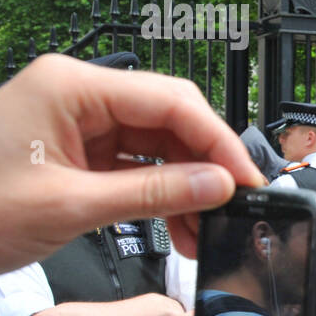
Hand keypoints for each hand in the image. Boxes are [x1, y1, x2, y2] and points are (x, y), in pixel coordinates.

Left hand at [0, 53, 263, 274]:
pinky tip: (179, 224)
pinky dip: (160, 195)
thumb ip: (152, 194)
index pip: (171, 101)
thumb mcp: (69, 206)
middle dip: (206, 165)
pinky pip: (134, 165)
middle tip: (235, 205)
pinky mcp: (74, 150)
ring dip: (186, 186)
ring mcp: (76, 122)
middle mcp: (77, 94)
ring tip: (205, 229)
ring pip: (157, 145)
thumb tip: (216, 186)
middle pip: (170, 119)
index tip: (246, 179)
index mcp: (72, 86)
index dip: (218, 141)